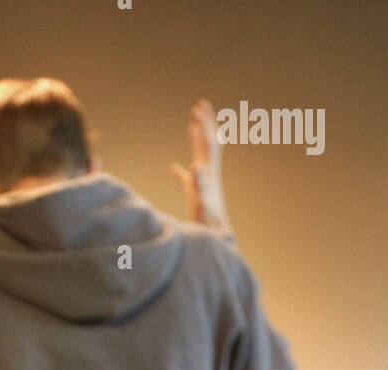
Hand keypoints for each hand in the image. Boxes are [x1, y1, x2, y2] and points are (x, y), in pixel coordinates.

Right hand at [169, 98, 232, 235]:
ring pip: (200, 158)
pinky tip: (173, 167)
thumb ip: (199, 186)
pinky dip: (181, 171)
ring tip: (193, 125)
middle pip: (208, 146)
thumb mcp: (202, 205)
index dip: (203, 126)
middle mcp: (209, 179)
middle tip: (200, 104)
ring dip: (197, 141)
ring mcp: (203, 188)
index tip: (197, 108)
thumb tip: (196, 166)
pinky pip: (188, 180)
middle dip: (205, 125)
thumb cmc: (208, 230)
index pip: (208, 145)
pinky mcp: (196, 199)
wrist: (214, 246)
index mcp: (209, 177)